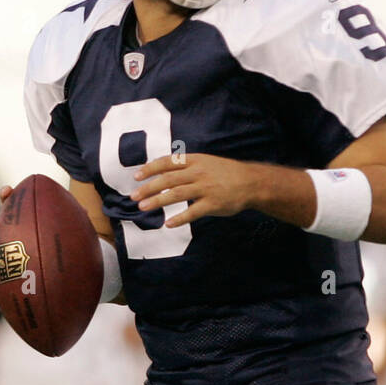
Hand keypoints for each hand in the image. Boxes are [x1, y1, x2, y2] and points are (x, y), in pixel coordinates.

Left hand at [131, 154, 255, 226]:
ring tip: (143, 208)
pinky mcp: (213, 204)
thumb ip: (186, 167)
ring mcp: (206, 188)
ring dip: (158, 201)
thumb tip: (163, 172)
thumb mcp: (206, 162)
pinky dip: (180, 218)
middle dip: (148, 187)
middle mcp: (198, 173)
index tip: (136, 177)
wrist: (251, 182)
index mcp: (195, 160)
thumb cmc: (225, 173)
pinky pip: (193, 212)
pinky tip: (168, 224)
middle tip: (134, 197)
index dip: (150, 169)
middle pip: (168, 179)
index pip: (168, 162)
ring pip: (176, 194)